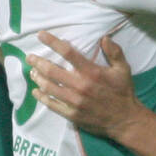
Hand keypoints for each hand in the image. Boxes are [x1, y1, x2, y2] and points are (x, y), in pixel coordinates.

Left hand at [27, 31, 143, 140]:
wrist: (125, 120)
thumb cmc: (123, 93)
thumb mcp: (123, 70)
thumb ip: (115, 53)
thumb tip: (104, 38)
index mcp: (92, 72)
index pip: (68, 53)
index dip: (52, 42)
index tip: (41, 35)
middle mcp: (80, 85)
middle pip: (52, 70)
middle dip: (38, 62)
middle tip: (30, 57)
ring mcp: (74, 101)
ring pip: (49, 87)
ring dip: (38, 78)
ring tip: (33, 72)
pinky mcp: (71, 114)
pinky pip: (51, 104)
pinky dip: (41, 97)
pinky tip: (36, 91)